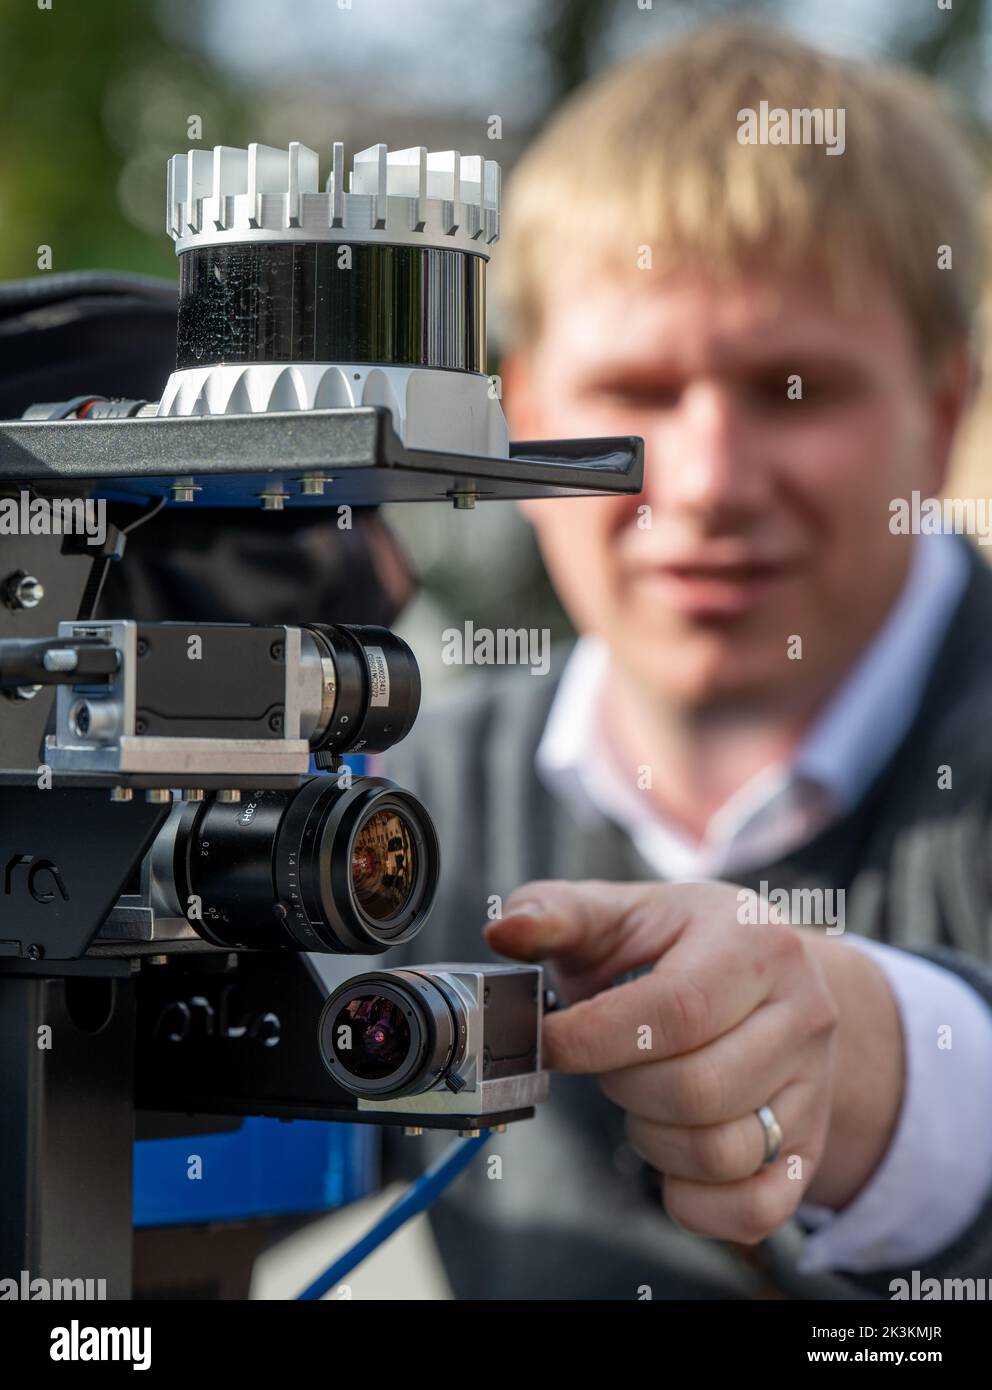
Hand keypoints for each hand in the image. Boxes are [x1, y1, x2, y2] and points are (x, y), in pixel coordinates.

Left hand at [485, 880, 904, 1243]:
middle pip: (698, 1088)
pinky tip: (670, 1158)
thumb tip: (506, 928)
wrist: (767, 979)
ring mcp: (814, 1086)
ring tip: (641, 1096)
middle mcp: (802, 1014)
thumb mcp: (620, 912)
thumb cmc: (677, 945)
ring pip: (723, 1152)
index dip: (596, 1037)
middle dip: (624, 1086)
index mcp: (754, 942)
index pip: (678, 1010)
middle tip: (608, 1063)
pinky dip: (695, 1202)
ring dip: (653, 1140)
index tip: (549, 1041)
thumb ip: (555, 912)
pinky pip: (755, 1209)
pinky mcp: (809, 1147)